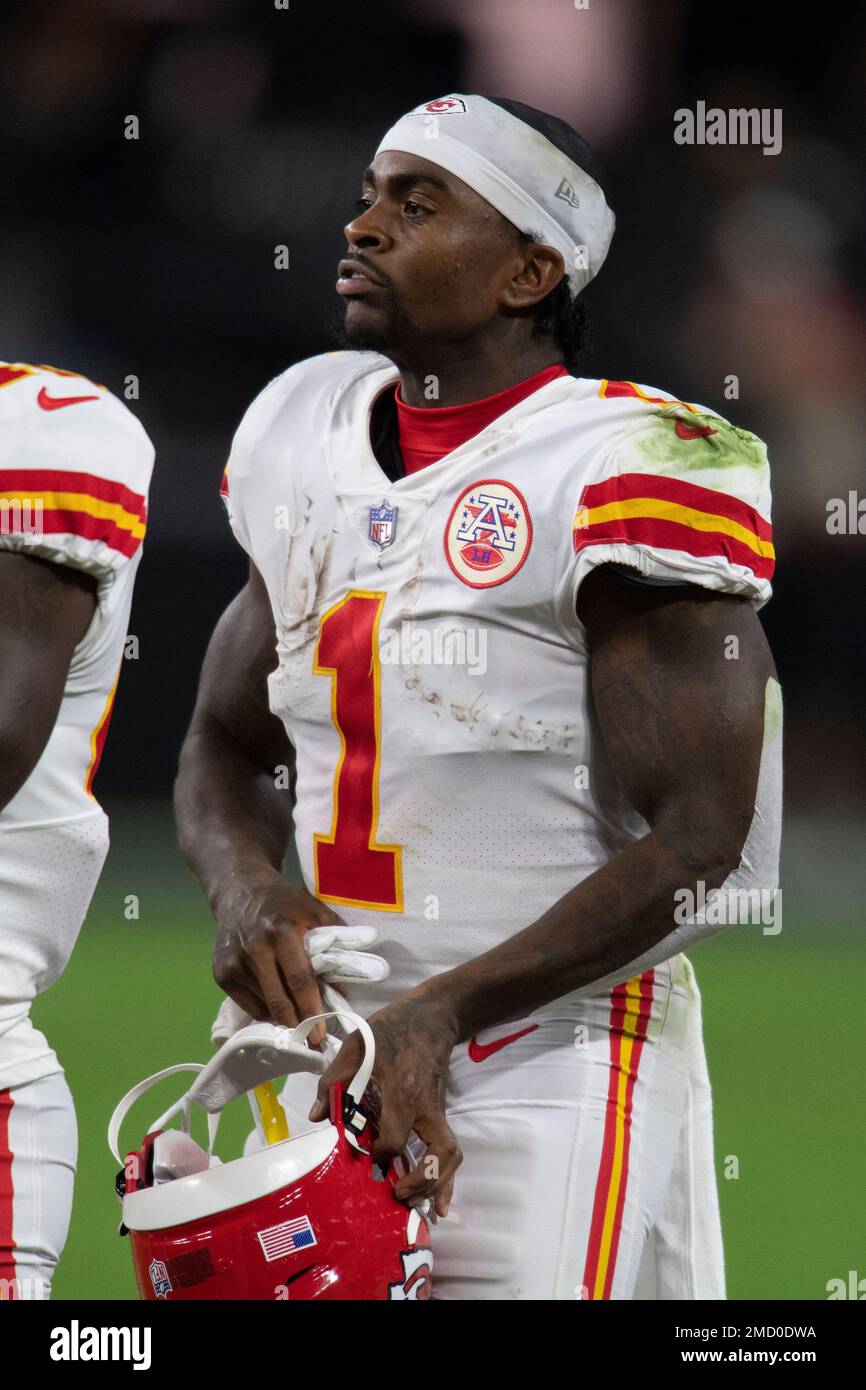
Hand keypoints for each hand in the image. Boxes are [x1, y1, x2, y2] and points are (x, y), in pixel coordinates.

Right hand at [212, 869, 341, 1042]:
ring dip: (282, 1018)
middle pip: (279, 999)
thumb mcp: (316, 914)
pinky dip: (264, 1010)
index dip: (312, 1009)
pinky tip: (276, 1005)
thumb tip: (340, 990)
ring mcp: (235, 962)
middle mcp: (256, 948)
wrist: (240, 892)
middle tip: (312, 1042)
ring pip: (263, 1005)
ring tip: (297, 1022)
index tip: (321, 1032)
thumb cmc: (285, 904)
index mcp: (283, 931)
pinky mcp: (221, 972)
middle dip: (298, 1025)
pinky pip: (247, 1004)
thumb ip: (334, 946)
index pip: (300, 980)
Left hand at [308, 989, 461, 1216]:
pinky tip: (441, 1203)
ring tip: (421, 1208)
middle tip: (397, 1195)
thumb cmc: (391, 1029)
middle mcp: (425, 1107)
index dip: (379, 1155)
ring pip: (449, 1155)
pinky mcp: (441, 1114)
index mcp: (402, 1092)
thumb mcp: (357, 1046)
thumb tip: (316, 1116)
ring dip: (437, 1184)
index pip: (395, 1136)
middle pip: (436, 1153)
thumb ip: (333, 1080)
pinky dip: (447, 1178)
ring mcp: (437, 1112)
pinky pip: (450, 1150)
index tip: (364, 1159)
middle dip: (420, 1181)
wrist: (431, 1015)